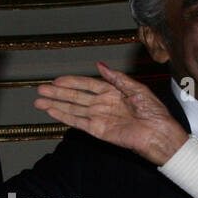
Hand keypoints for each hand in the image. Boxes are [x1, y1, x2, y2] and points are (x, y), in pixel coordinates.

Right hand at [35, 62, 187, 165]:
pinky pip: (78, 122)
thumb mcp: (136, 87)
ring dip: (55, 105)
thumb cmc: (154, 112)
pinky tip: (51, 112)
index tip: (56, 80)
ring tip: (38, 102)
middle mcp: (103, 105)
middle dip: (57, 93)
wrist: (158, 132)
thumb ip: (116, 77)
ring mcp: (99, 118)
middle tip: (40, 89)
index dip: (72, 82)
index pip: (87, 85)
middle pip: (75, 97)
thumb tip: (99, 65)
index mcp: (113, 93)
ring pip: (73, 109)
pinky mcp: (98, 131)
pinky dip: (64, 117)